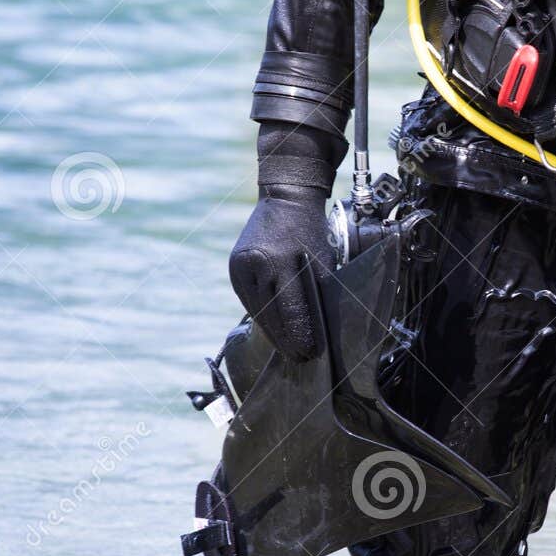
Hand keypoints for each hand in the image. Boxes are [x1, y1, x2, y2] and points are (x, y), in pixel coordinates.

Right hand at [228, 184, 332, 361]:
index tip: (310, 353)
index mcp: (281, 260)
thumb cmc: (310, 230)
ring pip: (258, 311)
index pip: (291, 309)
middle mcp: (255, 264)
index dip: (301, 335)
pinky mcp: (234, 268)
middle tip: (301, 359)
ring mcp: (240, 266)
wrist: (285, 197)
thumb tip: (317, 329)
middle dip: (287, 340)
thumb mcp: (321, 261)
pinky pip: (249, 300)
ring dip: (273, 333)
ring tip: (289, 350)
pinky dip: (262, 316)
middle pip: (271, 314)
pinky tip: (274, 330)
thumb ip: (317, 293)